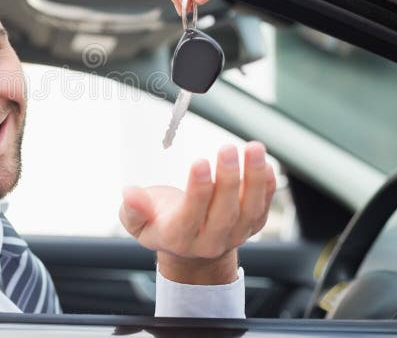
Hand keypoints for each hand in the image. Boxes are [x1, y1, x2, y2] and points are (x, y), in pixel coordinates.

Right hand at [119, 142, 276, 284]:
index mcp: (178, 238)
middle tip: (227, 149)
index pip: (191, 215)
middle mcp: (209, 241)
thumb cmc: (160, 224)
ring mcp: (233, 235)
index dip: (198, 190)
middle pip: (224, 212)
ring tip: (253, 149)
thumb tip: (130, 194)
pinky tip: (265, 164)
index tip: (200, 162)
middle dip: (228, 179)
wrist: (188, 248)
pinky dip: (267, 186)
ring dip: (253, 178)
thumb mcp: (136, 223)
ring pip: (249, 210)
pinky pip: (263, 208)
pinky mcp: (250, 227)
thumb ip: (132, 210)